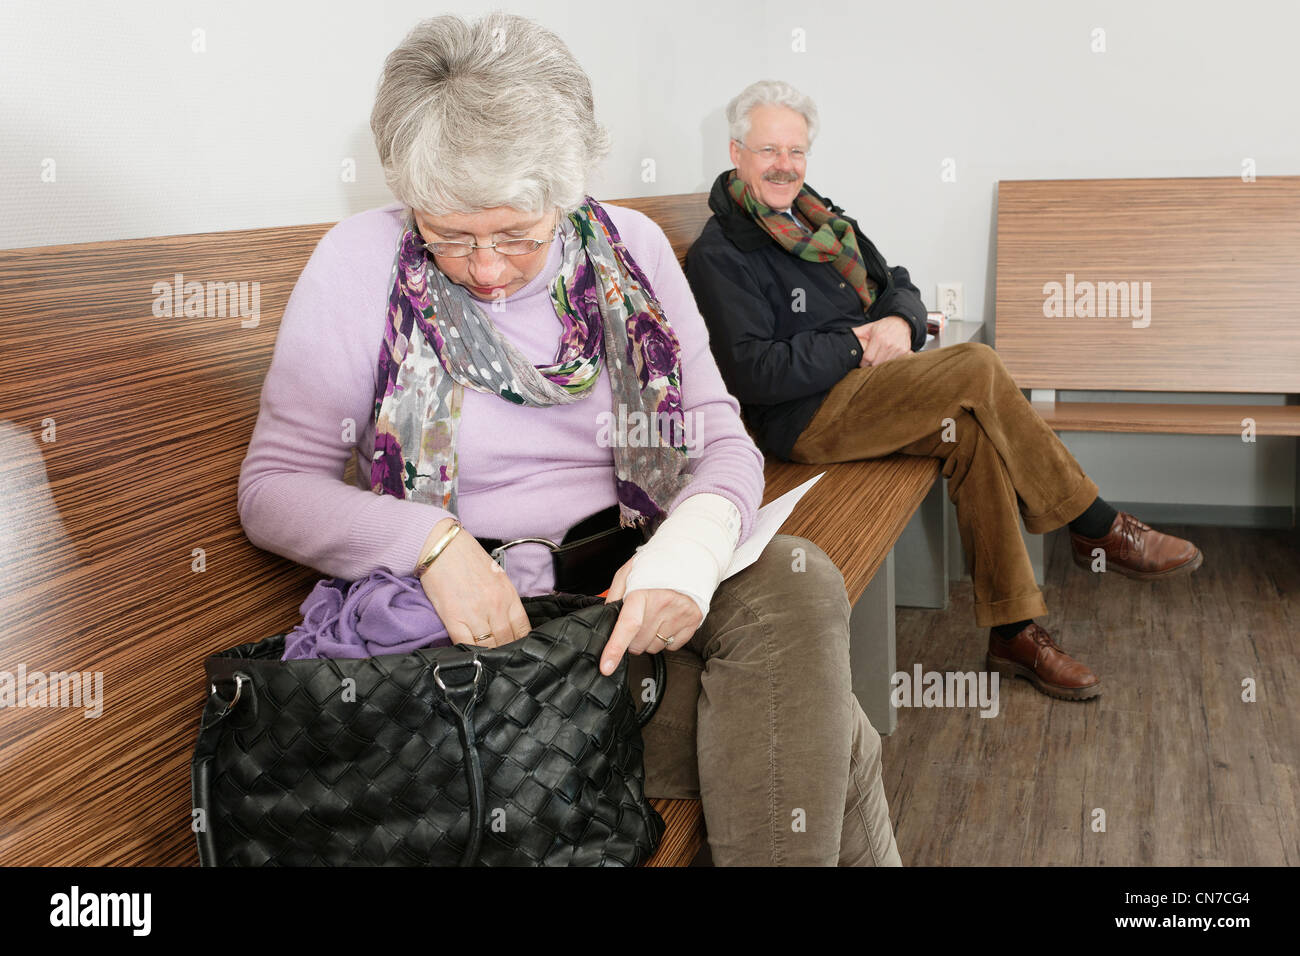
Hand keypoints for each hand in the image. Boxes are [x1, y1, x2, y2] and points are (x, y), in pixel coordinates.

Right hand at [416, 517, 531, 648]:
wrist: (442, 546)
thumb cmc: (467, 558)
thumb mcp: (496, 576)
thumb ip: (503, 599)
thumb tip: (506, 621)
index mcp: (508, 594)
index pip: (522, 628)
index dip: (521, 642)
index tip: (518, 648)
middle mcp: (495, 605)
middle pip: (506, 640)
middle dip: (506, 650)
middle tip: (503, 657)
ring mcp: (475, 613)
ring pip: (489, 646)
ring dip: (489, 654)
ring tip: (487, 658)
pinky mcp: (454, 617)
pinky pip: (465, 643)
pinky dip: (469, 652)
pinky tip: (471, 655)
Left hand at [600, 555, 702, 675]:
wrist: (688, 557)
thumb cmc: (655, 566)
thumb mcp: (627, 574)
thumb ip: (613, 596)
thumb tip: (605, 618)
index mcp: (642, 593)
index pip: (628, 626)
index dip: (615, 648)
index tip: (607, 666)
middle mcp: (662, 605)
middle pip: (638, 643)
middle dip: (632, 640)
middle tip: (636, 623)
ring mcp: (680, 615)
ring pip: (654, 647)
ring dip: (649, 640)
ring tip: (653, 619)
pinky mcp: (693, 621)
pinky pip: (672, 646)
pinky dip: (666, 639)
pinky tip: (666, 622)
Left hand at [851, 315, 912, 366]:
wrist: (901, 322)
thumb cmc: (883, 326)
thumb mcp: (869, 327)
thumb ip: (857, 333)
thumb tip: (844, 334)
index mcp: (878, 338)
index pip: (868, 358)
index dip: (863, 362)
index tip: (863, 362)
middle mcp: (888, 344)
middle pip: (876, 363)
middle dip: (871, 364)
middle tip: (870, 362)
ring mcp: (897, 348)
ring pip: (885, 364)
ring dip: (881, 364)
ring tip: (878, 360)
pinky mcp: (905, 351)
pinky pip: (895, 363)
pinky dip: (890, 363)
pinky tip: (887, 358)